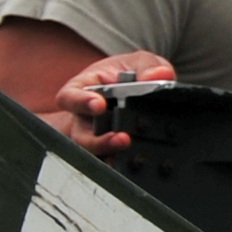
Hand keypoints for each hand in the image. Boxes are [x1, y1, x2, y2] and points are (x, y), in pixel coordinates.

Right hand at [45, 50, 177, 156]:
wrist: (141, 93)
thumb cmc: (132, 75)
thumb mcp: (141, 63)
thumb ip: (148, 67)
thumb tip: (160, 75)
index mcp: (84, 91)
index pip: (71, 98)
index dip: (81, 102)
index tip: (99, 105)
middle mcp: (85, 118)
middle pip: (81, 135)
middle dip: (99, 140)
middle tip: (123, 138)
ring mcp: (98, 138)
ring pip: (95, 155)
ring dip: (111, 156)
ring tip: (131, 153)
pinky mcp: (112, 153)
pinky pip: (113, 163)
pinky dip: (123, 167)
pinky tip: (137, 168)